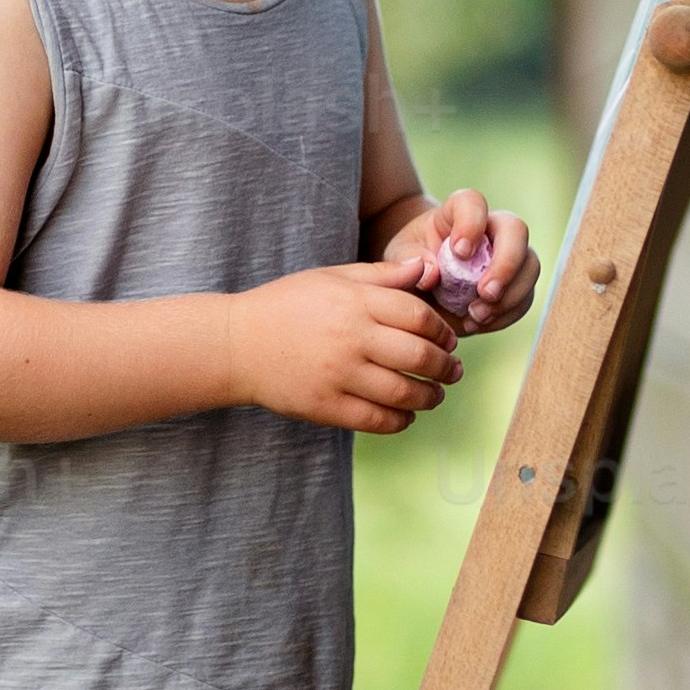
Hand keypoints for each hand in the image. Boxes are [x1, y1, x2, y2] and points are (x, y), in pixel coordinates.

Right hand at [230, 262, 467, 435]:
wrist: (236, 343)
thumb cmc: (287, 304)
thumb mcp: (332, 277)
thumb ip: (381, 275)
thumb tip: (425, 268)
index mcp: (355, 302)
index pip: (419, 317)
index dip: (443, 332)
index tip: (449, 340)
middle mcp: (351, 338)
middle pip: (419, 357)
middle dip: (446, 368)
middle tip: (453, 371)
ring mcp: (338, 375)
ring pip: (403, 393)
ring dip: (429, 397)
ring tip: (434, 395)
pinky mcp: (325, 406)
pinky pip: (377, 420)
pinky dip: (400, 420)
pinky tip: (406, 415)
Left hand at [388, 189, 538, 335]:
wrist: (423, 285)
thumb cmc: (410, 261)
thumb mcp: (400, 257)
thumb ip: (408, 260)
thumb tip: (431, 274)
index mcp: (458, 212)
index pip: (473, 203)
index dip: (471, 224)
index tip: (459, 252)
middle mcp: (491, 228)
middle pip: (516, 230)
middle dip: (505, 264)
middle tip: (485, 292)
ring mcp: (509, 255)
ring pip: (530, 266)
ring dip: (509, 295)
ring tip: (476, 315)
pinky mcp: (516, 284)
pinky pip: (525, 298)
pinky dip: (505, 315)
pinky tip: (478, 323)